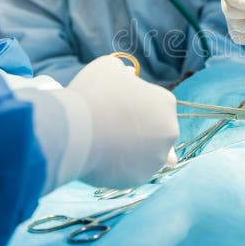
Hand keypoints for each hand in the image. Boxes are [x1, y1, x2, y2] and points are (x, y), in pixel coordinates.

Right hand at [67, 56, 178, 187]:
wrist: (75, 130)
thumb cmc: (92, 94)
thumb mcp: (108, 68)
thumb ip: (122, 72)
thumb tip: (127, 74)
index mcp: (165, 101)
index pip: (154, 103)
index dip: (135, 104)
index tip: (117, 107)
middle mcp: (169, 130)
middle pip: (155, 130)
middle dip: (139, 130)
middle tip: (115, 129)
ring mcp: (157, 157)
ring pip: (146, 154)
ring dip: (133, 151)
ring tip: (108, 146)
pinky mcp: (141, 177)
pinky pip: (132, 172)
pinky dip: (121, 168)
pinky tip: (105, 160)